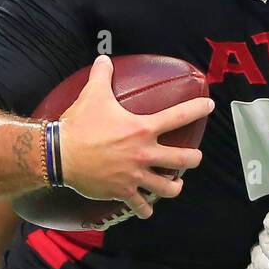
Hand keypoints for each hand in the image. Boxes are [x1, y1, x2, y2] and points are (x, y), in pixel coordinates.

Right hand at [58, 56, 213, 218]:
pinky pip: (140, 205)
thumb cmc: (78, 124)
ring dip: (174, 187)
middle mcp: (144, 153)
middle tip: (194, 157)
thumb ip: (102, 76)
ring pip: (167, 188)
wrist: (58, 154)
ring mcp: (135, 175)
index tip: (209, 106)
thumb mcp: (93, 94)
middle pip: (184, 159)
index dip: (198, 109)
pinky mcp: (122, 191)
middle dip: (193, 159)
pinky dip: (145, 209)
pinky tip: (147, 210)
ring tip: (176, 185)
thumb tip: (103, 58)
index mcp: (143, 129)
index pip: (179, 116)